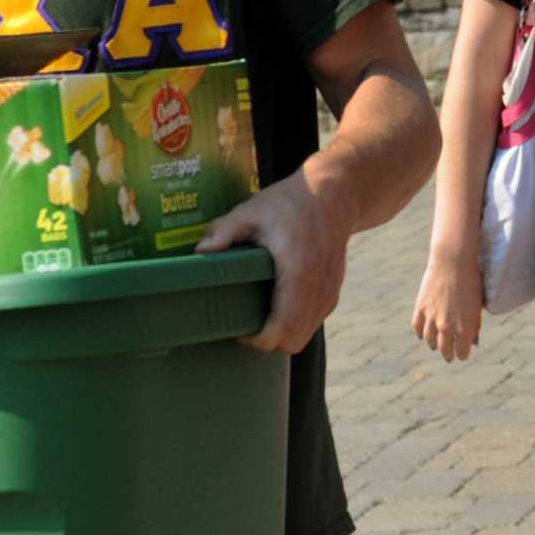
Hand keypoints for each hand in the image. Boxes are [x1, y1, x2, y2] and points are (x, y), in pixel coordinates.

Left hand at [197, 173, 349, 353]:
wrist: (335, 193)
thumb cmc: (291, 202)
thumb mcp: (251, 211)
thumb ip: (223, 231)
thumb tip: (199, 254)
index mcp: (298, 271)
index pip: (282, 328)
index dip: (257, 340)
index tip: (239, 331)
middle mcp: (319, 287)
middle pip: (294, 341)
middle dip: (268, 341)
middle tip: (246, 323)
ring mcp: (330, 290)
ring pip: (306, 334)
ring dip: (283, 333)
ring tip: (260, 315)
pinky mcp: (334, 289)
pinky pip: (314, 320)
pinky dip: (297, 322)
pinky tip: (279, 304)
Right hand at [411, 252, 484, 361]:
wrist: (453, 262)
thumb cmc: (471, 282)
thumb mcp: (477, 306)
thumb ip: (474, 325)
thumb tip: (472, 341)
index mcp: (464, 327)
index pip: (461, 351)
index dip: (462, 354)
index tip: (462, 355)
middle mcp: (447, 326)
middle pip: (444, 349)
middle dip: (448, 354)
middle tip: (449, 357)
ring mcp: (432, 318)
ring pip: (430, 340)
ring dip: (433, 345)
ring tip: (435, 346)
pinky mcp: (421, 308)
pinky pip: (418, 327)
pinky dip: (420, 333)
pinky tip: (423, 335)